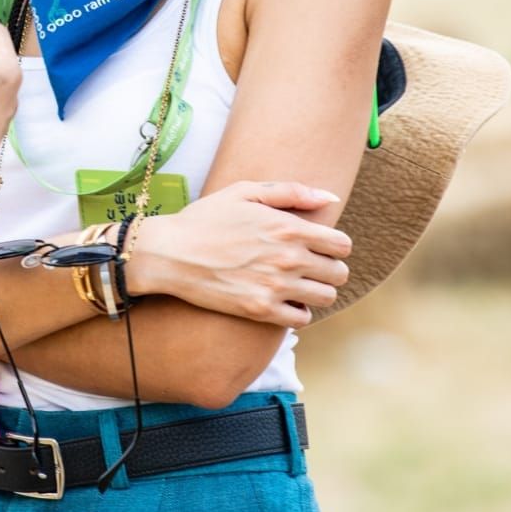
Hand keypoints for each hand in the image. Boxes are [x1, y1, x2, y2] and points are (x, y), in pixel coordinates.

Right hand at [126, 181, 352, 328]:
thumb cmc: (205, 219)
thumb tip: (332, 199)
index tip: (319, 247)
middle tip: (309, 267)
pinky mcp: (261, 310)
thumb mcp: (244, 192)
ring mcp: (275, 286)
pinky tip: (283, 300)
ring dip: (315, 291)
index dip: (334, 246)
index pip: (341, 244)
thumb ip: (291, 192)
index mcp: (288, 226)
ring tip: (296, 285)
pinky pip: (302, 319)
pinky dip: (297, 311)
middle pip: (339, 273)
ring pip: (325, 297)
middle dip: (328, 269)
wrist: (169, 253)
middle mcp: (288, 258)